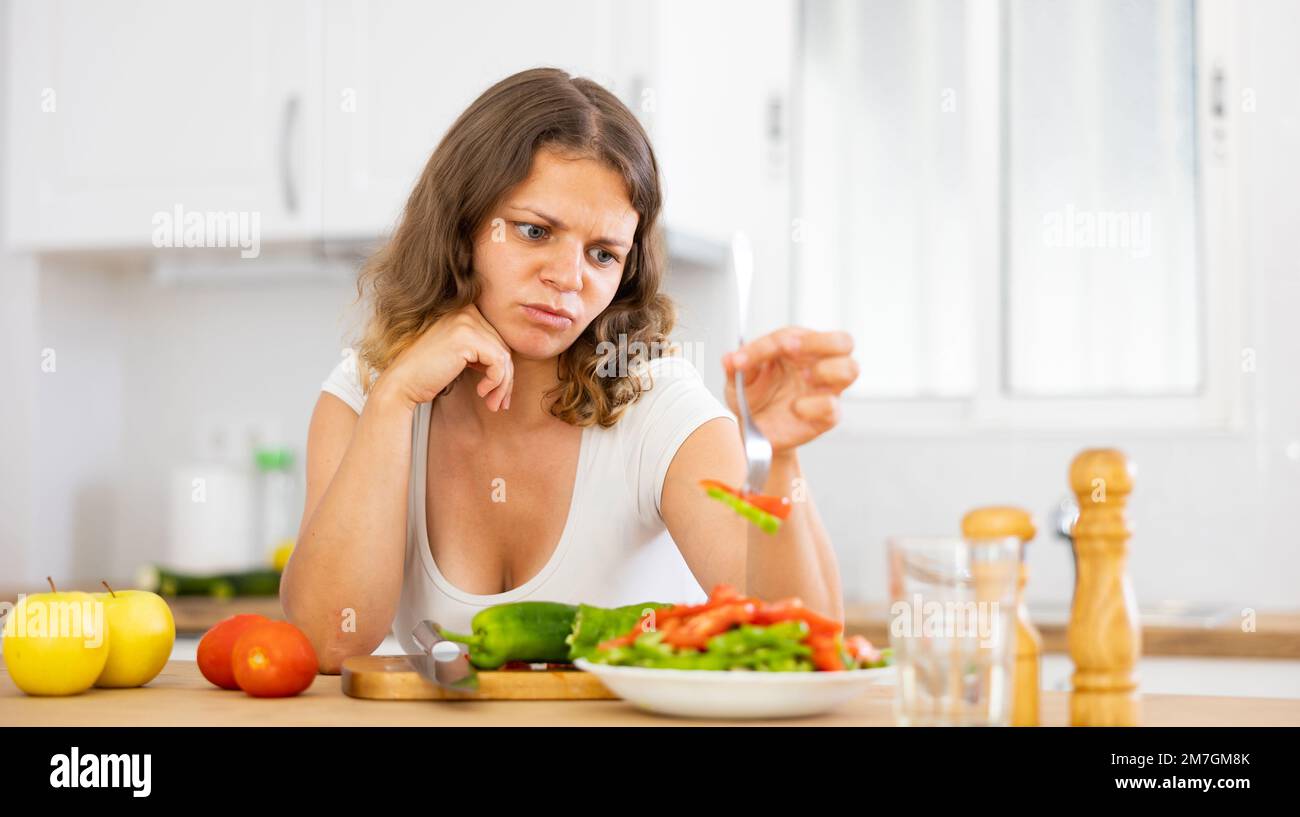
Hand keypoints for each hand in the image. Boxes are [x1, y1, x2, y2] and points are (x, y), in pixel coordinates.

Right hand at [377, 304, 514, 410]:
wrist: (402, 383)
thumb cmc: (429, 374)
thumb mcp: (461, 356)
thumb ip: (483, 350)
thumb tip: (511, 362)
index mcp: (464, 311)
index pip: (498, 339)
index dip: (503, 368)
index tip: (499, 392)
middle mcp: (466, 310)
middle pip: (504, 347)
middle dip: (506, 379)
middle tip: (500, 403)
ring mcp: (466, 321)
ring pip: (505, 356)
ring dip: (503, 385)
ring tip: (494, 404)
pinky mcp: (467, 337)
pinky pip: (499, 362)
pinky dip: (496, 382)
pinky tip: (481, 392)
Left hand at [722, 327, 856, 452]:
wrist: (755, 432)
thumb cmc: (753, 398)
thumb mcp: (738, 381)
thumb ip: (737, 368)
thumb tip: (729, 359)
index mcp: (798, 349)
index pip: (795, 336)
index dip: (768, 344)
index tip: (742, 359)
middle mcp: (817, 365)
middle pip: (843, 341)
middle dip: (820, 341)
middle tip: (790, 349)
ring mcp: (825, 390)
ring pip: (850, 369)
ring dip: (827, 369)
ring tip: (803, 376)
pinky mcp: (826, 417)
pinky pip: (833, 407)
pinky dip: (814, 406)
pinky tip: (796, 408)